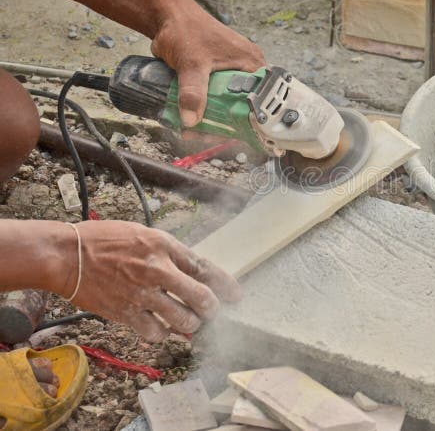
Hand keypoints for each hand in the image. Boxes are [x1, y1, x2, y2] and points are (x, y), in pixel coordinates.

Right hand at [62, 221, 240, 341]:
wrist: (66, 255)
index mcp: (164, 246)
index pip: (204, 267)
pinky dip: (163, 333)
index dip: (224, 284)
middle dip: (212, 309)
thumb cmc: (102, 241)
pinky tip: (161, 328)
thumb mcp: (143, 234)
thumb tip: (192, 270)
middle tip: (212, 312)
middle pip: (201, 298)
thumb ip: (169, 252)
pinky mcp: (126, 312)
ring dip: (190, 324)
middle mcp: (158, 270)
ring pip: (183, 320)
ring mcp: (143, 294)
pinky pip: (156, 332)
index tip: (235, 294)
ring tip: (188, 322)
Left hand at [151, 7, 264, 126]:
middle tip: (210, 137)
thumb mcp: (191, 63)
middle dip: (228, 124)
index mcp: (251, 62)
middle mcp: (245, 68)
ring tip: (197, 132)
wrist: (165, 14)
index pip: (261, 98)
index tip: (235, 135)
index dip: (251, 119)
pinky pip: (215, 97)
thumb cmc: (185, 29)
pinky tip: (194, 121)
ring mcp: (230, 72)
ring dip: (214, 119)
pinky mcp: (215, 75)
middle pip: (243, 105)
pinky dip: (206, 110)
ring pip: (228, 103)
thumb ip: (192, 92)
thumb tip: (190, 120)